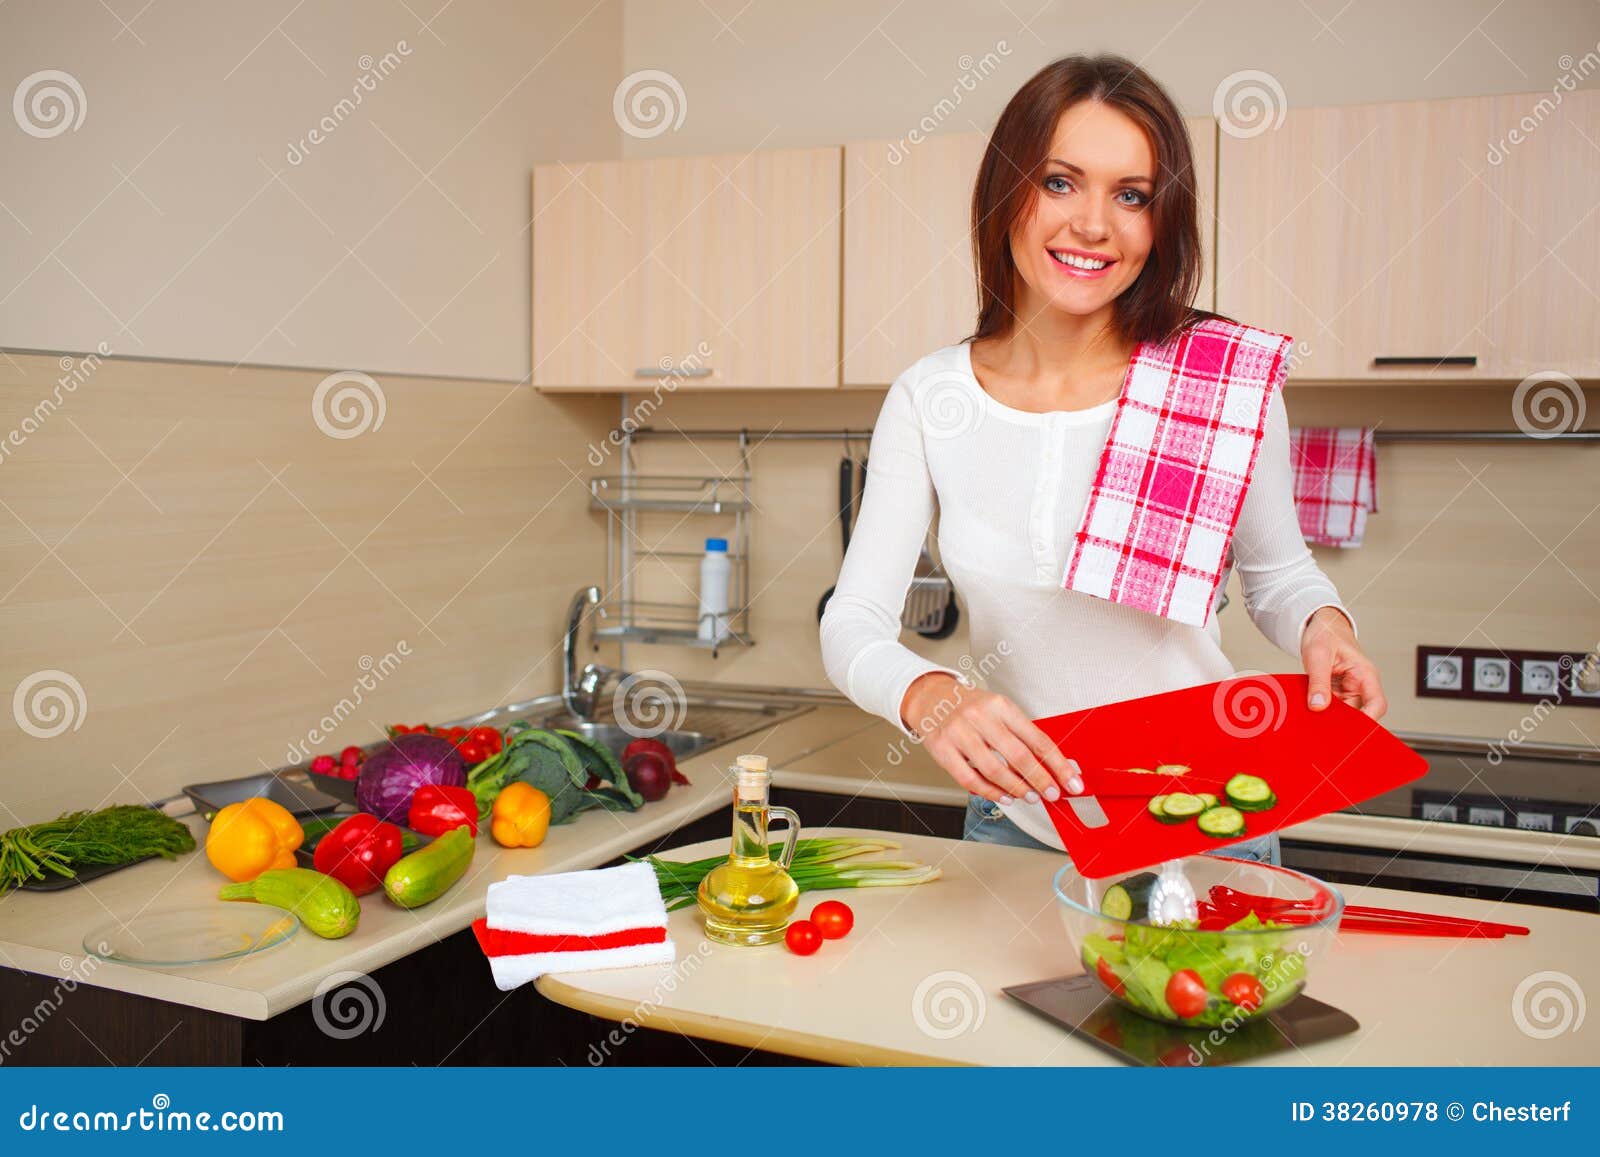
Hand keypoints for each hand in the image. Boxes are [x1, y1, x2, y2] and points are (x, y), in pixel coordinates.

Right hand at [900, 673, 1083, 804]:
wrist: (930, 697)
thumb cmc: (970, 707)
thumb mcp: (999, 710)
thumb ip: (1021, 735)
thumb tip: (1050, 766)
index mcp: (1001, 706)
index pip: (1038, 738)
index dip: (1058, 764)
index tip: (1071, 781)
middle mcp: (981, 717)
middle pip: (1019, 755)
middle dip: (1041, 780)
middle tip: (1052, 794)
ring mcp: (960, 733)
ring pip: (995, 770)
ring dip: (1017, 788)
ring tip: (1030, 797)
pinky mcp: (943, 750)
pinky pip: (970, 779)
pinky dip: (991, 792)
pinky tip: (1004, 796)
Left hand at [1301, 606, 1386, 718]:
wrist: (1320, 626)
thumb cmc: (1325, 634)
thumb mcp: (1318, 655)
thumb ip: (1318, 681)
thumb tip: (1318, 706)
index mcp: (1365, 674)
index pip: (1376, 704)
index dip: (1368, 720)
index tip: (1351, 730)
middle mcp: (1360, 685)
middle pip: (1358, 714)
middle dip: (1341, 722)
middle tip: (1322, 728)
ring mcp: (1348, 690)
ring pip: (1342, 713)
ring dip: (1328, 717)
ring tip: (1312, 718)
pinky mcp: (1336, 692)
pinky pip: (1331, 707)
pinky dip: (1321, 710)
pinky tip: (1309, 712)